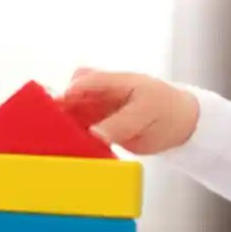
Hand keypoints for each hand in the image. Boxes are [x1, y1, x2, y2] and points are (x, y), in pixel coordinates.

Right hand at [58, 68, 199, 154]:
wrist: (181, 124)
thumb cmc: (167, 111)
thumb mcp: (145, 115)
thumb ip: (118, 124)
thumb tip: (94, 134)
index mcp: (114, 81)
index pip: (83, 81)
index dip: (67, 93)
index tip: (54, 110)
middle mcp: (101, 93)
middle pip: (70, 95)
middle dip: (58, 109)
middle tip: (48, 128)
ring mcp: (99, 109)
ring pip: (71, 114)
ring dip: (63, 126)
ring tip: (53, 142)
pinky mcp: (99, 127)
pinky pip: (80, 131)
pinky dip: (73, 139)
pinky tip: (66, 150)